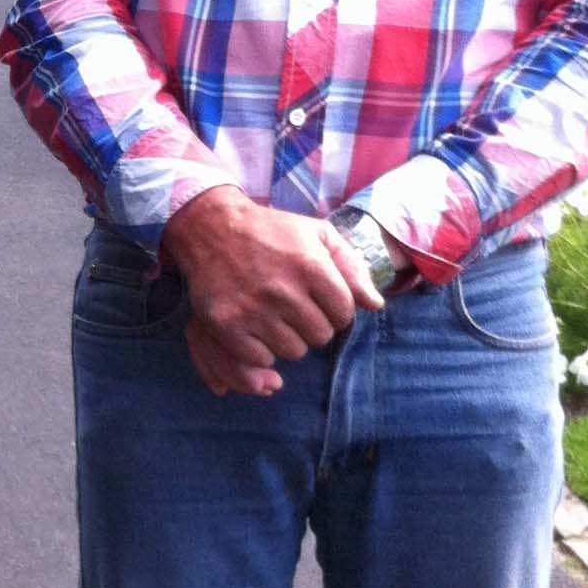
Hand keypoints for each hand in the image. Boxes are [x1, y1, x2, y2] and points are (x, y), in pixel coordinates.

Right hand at [163, 186, 385, 398]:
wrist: (211, 227)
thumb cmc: (271, 232)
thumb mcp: (317, 234)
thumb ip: (352, 267)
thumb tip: (375, 305)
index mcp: (310, 266)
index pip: (344, 313)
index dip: (335, 308)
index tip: (318, 298)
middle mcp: (283, 290)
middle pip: (321, 336)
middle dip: (312, 324)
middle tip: (293, 306)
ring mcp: (253, 310)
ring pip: (293, 351)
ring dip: (287, 338)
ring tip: (273, 314)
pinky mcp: (226, 325)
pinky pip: (259, 359)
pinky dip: (260, 349)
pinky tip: (254, 326)